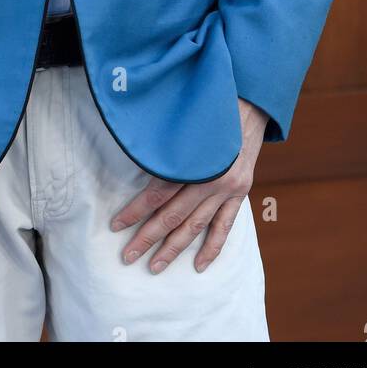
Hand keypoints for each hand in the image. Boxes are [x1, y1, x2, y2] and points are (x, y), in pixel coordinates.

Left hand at [109, 97, 268, 273]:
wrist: (250, 101)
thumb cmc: (209, 107)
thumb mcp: (183, 121)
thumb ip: (165, 146)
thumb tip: (134, 160)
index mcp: (194, 159)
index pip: (158, 192)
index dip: (135, 211)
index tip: (116, 225)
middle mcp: (212, 177)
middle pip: (174, 214)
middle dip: (148, 237)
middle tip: (128, 255)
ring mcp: (228, 187)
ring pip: (196, 225)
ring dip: (174, 248)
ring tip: (155, 266)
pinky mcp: (240, 192)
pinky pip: (225, 225)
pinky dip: (212, 247)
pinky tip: (199, 265)